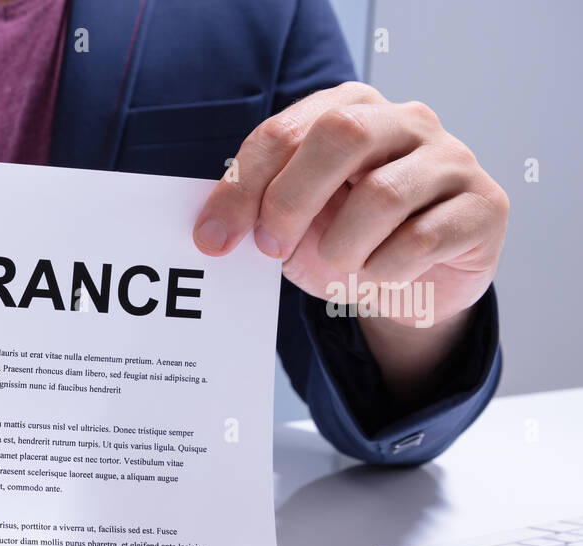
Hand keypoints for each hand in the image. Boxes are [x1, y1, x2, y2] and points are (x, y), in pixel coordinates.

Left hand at [192, 81, 508, 400]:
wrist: (416, 285)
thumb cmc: (348, 243)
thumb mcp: (293, 229)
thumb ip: (257, 216)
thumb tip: (211, 231)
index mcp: (347, 111)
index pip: (285, 132)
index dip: (242, 187)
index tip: (213, 240)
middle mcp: (404, 121)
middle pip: (341, 134)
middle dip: (291, 200)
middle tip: (271, 248)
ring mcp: (451, 159)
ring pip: (382, 195)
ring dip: (342, 248)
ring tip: (338, 267)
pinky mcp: (483, 205)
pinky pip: (421, 240)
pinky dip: (384, 272)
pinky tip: (380, 277)